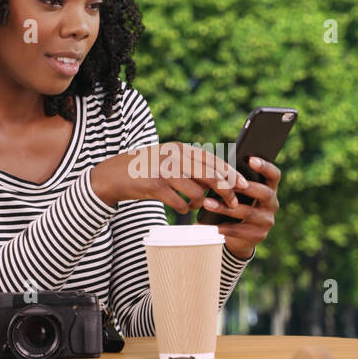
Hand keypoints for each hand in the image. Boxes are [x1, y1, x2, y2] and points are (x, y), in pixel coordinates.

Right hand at [89, 142, 247, 212]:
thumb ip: (190, 167)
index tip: (244, 185)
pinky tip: (183, 209)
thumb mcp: (168, 160)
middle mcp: (174, 157)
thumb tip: (218, 180)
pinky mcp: (154, 187)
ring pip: (196, 192)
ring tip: (200, 205)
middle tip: (234, 203)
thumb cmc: (146, 169)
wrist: (113, 175)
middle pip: (209, 175)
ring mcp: (164, 172)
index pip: (213, 160)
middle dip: (225, 191)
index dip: (230, 173)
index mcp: (180, 149)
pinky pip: (179, 203)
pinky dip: (184, 208)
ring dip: (201, 203)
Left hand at [199, 156, 280, 259]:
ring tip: (207, 202)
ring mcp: (267, 221)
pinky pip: (239, 230)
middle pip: (265, 193)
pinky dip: (222, 226)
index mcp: (270, 189)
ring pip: (248, 213)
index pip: (274, 175)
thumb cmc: (237, 206)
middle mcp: (273, 204)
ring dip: (226, 208)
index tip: (250, 159)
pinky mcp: (258, 235)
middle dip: (246, 187)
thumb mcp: (240, 194)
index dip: (265, 166)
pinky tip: (208, 223)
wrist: (240, 237)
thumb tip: (219, 169)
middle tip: (227, 183)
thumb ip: (237, 183)